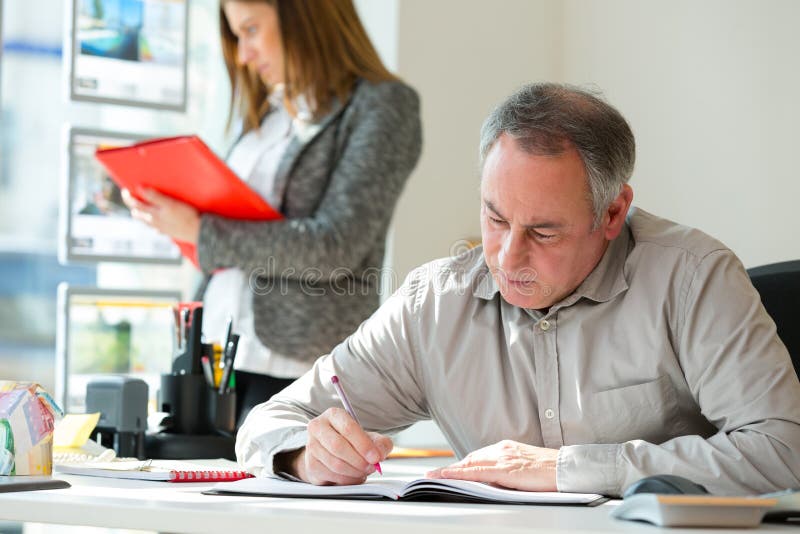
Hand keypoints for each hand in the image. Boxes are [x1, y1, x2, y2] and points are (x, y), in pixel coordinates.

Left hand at [122, 188, 199, 243]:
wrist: (199, 232)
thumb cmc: (186, 216)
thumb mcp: (171, 204)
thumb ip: (155, 196)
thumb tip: (140, 188)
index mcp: (153, 214)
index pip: (135, 204)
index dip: (128, 197)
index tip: (125, 191)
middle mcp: (155, 222)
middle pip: (139, 214)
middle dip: (134, 206)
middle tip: (131, 199)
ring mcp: (162, 229)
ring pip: (147, 222)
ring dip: (142, 216)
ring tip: (140, 211)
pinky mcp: (170, 233)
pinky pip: (158, 229)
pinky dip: (154, 225)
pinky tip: (157, 225)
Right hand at [286, 407, 392, 485]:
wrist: (332, 452)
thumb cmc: (352, 442)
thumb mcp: (370, 438)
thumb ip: (380, 443)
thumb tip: (380, 453)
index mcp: (334, 415)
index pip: (348, 428)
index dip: (363, 444)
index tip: (375, 457)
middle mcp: (318, 427)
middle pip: (338, 446)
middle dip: (359, 460)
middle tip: (371, 467)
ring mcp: (311, 446)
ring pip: (335, 463)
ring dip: (354, 472)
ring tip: (363, 471)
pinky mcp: (310, 464)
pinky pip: (331, 475)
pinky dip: (346, 479)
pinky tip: (353, 476)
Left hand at [426, 440, 558, 491]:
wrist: (565, 469)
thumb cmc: (549, 470)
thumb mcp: (524, 466)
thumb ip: (506, 470)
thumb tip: (492, 481)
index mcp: (507, 447)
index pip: (478, 456)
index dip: (462, 463)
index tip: (448, 469)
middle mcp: (502, 449)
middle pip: (471, 458)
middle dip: (452, 467)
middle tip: (435, 474)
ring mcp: (502, 458)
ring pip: (470, 464)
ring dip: (450, 470)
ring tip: (434, 476)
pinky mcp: (505, 469)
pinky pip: (476, 472)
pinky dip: (459, 473)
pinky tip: (448, 476)